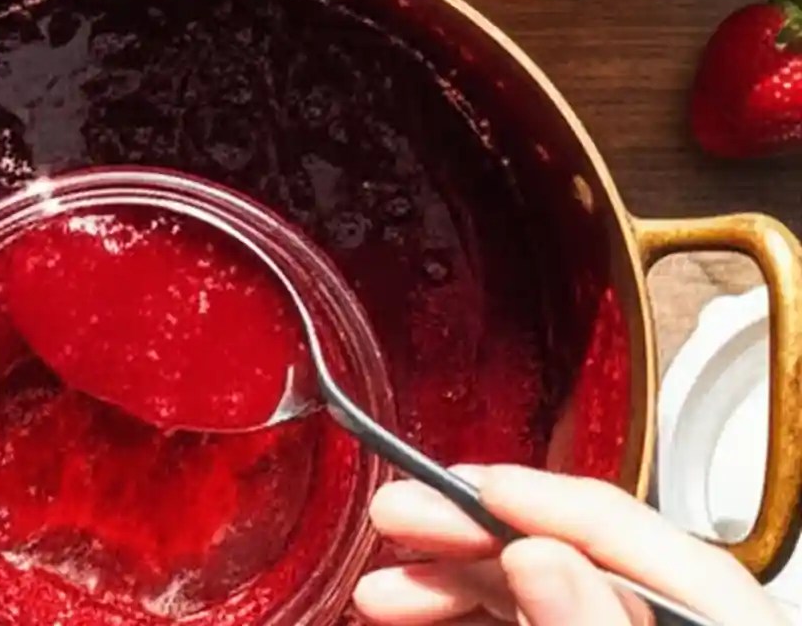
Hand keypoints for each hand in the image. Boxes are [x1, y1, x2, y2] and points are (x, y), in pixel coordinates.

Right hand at [354, 465, 787, 625]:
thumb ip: (596, 623)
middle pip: (562, 545)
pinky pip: (528, 619)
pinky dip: (472, 609)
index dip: (529, 492)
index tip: (456, 481)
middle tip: (393, 517)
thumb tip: (539, 554)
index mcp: (715, 604)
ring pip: (533, 586)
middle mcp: (674, 610)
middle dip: (465, 533)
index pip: (615, 519)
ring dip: (450, 582)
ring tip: (379, 593)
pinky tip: (423, 609)